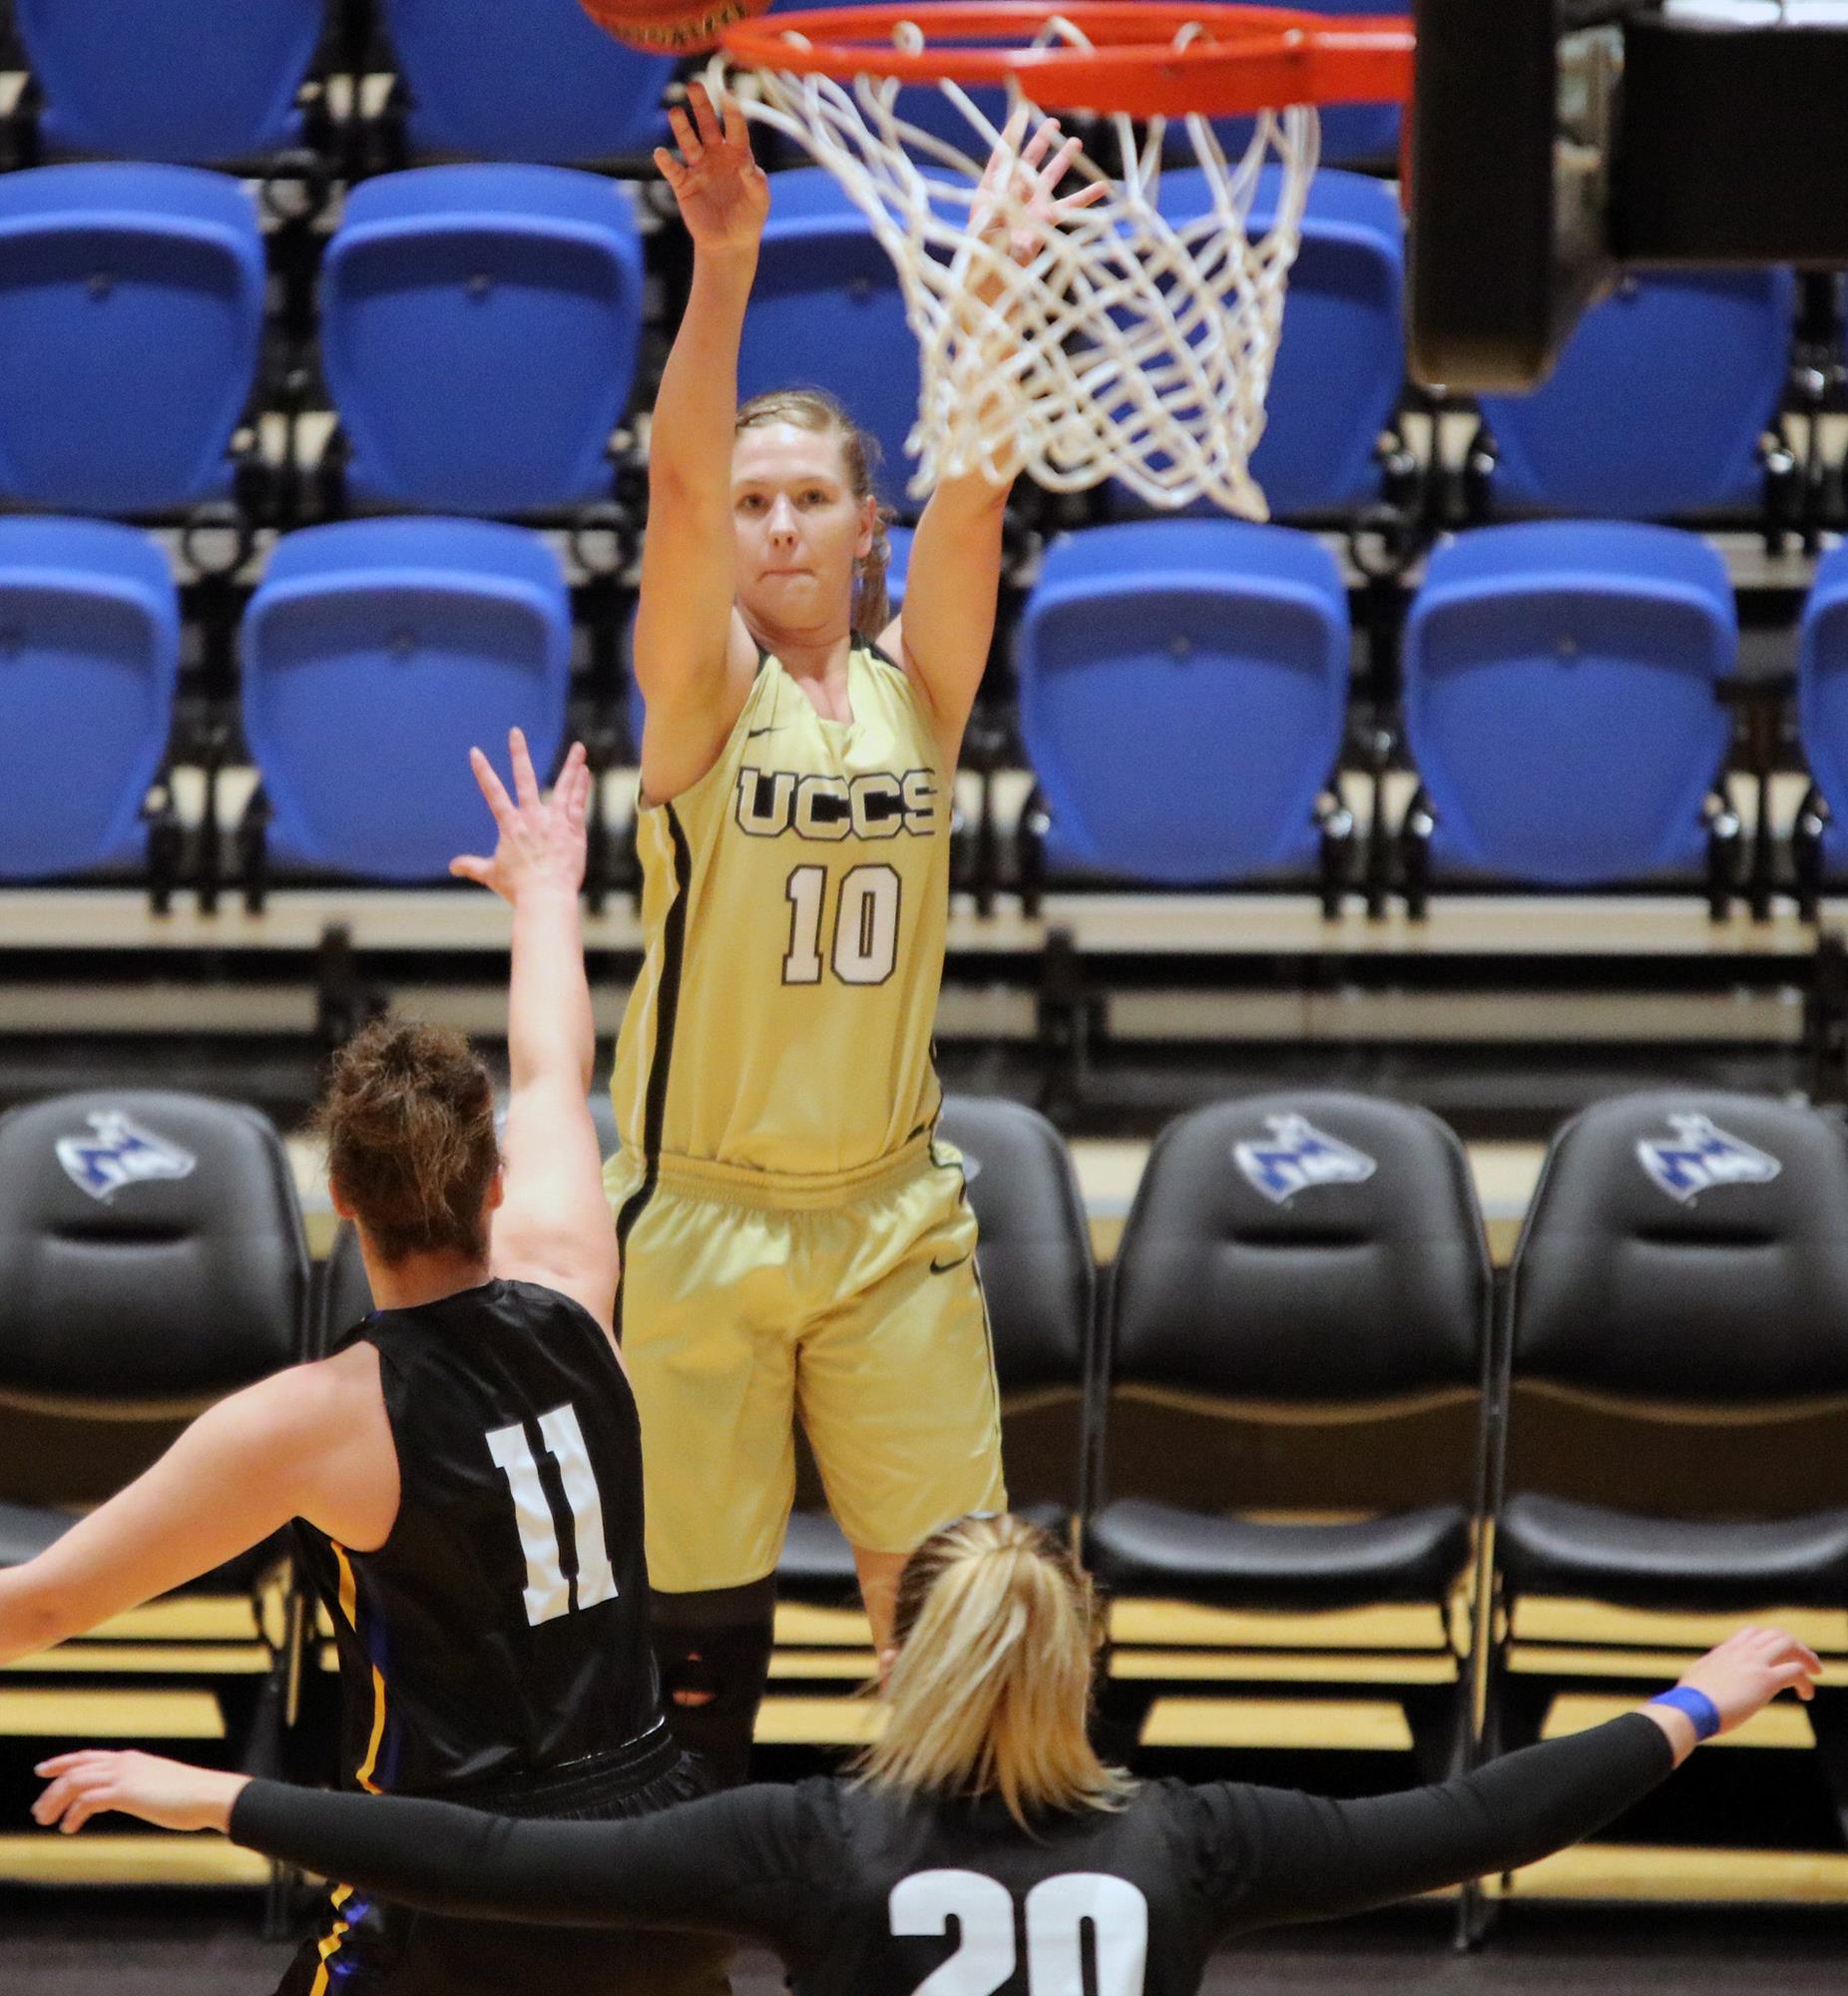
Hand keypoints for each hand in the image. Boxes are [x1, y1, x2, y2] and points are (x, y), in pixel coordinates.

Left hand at [33, 1750, 246, 1834]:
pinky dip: (73, 1815)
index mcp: (131, 1758)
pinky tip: (69, 1828)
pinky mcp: (126, 1792)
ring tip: (46, 1821)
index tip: (43, 1770)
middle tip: (38, 1810)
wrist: (208, 1795)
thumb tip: (132, 1796)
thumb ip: (140, 1787)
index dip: (63, 1762)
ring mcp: (125, 1775)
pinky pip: (87, 1801)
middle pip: (76, 1769)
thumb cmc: (190, 1796)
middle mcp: (124, 1762)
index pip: (88, 1756)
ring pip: (75, 1783)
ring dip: (55, 1802)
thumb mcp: (158, 1786)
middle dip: (52, 1788)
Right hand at [450, 731, 589, 904]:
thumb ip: (472, 866)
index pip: (493, 792)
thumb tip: (452, 866)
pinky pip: (577, 802)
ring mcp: (554, 821)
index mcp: (510, 825)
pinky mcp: (573, 829)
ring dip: (570, 765)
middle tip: (515, 732)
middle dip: (518, 753)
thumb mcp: (491, 875)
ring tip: (578, 746)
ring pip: (563, 786)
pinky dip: (580, 785)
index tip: (475, 752)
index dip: (483, 771)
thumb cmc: (519, 888)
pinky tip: (585, 770)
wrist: (546, 896)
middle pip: (524, 778)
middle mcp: (531, 817)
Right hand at [654, 80, 768, 257]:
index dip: (732, 112)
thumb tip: (746, 164)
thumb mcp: (760, 199)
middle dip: (701, 105)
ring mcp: (699, 168)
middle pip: (707, 124)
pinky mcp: (684, 185)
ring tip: (675, 112)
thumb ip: (756, 181)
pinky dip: (666, 162)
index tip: (727, 95)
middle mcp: (716, 156)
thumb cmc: (749, 219)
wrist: (730, 243)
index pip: (735, 128)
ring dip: (681, 127)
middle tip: (694, 84)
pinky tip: (661, 153)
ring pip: (688, 142)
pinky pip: (673, 170)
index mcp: (737, 155)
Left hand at [969, 105, 1107, 269]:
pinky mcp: (1045, 223)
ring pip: (1050, 178)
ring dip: (1063, 161)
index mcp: (991, 190)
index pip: (1003, 156)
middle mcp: (1012, 195)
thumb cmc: (981, 253)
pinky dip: (1085, 198)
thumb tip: (1024, 193)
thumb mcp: (986, 228)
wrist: (990, 276)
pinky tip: (1102, 187)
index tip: (1022, 112)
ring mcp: (1030, 207)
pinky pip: (1069, 208)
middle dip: (1041, 142)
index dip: (1012, 135)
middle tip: (1053, 123)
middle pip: (1029, 161)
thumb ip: (1004, 211)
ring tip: (1076, 142)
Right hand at [1677, 1624, 1821, 1730]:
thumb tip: (1705, 1673)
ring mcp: (1754, 1663)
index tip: (1780, 1656)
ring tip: (1815, 1672)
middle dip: (1795, 1646)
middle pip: (1776, 1634)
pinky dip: (1806, 1682)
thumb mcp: (1697, 1677)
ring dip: (1806, 1658)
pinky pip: (1796, 1672)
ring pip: (1790, 1645)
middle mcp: (1741, 1651)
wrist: (1692, 1708)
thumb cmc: (1690, 1700)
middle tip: (1806, 1662)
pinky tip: (1806, 1695)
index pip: (1753, 1633)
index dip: (1771, 1642)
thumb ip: (1708, 1670)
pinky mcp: (1765, 1679)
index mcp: (1725, 1651)